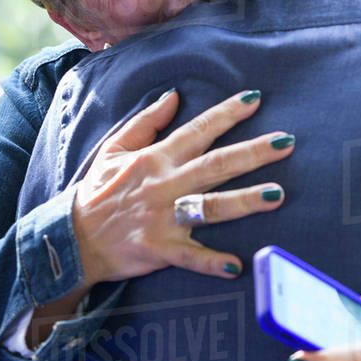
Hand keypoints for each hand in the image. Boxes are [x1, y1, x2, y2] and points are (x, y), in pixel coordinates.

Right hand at [73, 88, 293, 285]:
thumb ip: (146, 122)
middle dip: (252, 152)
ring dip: (245, 200)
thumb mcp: (114, 149)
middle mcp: (164, 185)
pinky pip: (190, 257)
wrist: (73, 238)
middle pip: (215, 165)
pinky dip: (211, 262)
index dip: (226, 114)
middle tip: (287, 142)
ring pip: (210, 206)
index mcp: (155, 159)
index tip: (255, 99)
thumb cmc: (97, 192)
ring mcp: (163, 218)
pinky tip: (236, 265)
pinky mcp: (159, 249)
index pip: (197, 131)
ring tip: (279, 195)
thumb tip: (175, 96)